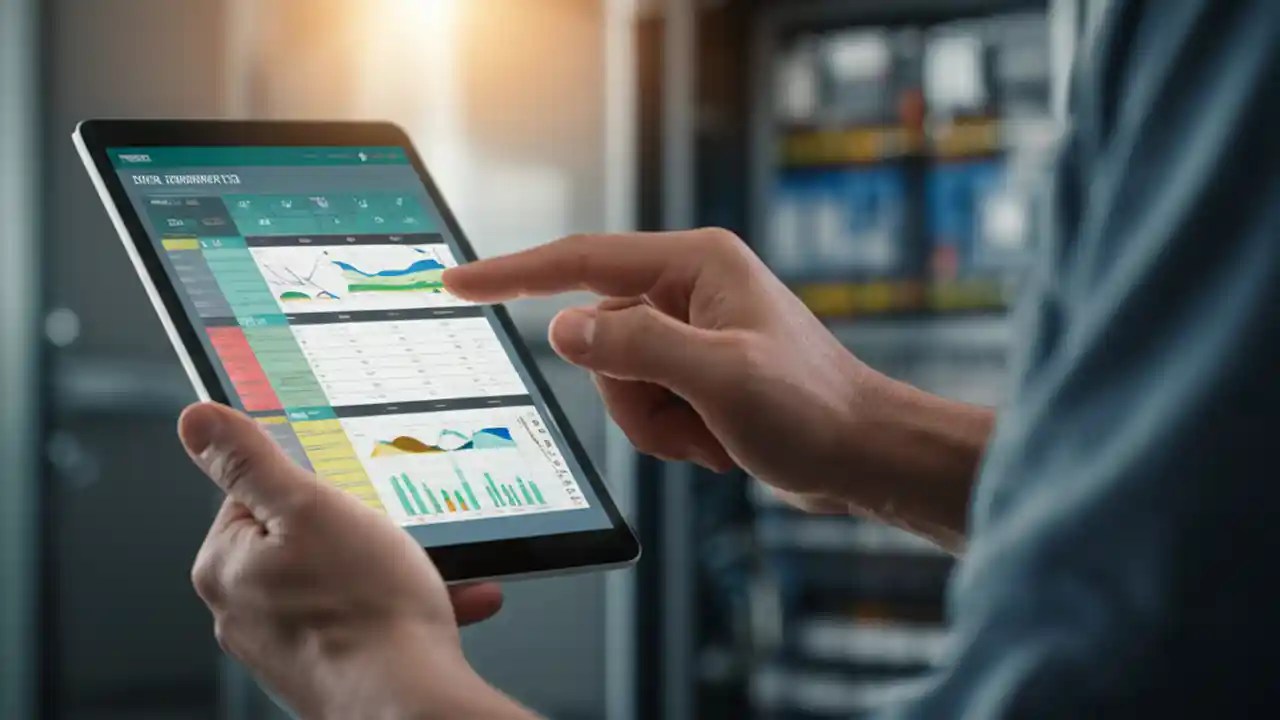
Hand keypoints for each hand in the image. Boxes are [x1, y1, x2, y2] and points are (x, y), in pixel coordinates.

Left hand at [179, 402, 534, 719]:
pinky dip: (407, 602)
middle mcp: (245, 609)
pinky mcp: (330, 666)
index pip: (256, 494)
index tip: (346, 493)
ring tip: (429, 568)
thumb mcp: (309, 506)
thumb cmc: (364, 610)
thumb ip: (251, 462)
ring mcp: (288, 643)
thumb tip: (197, 421)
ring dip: (393, 566)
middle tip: (393, 529)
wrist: (410, 701)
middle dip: (360, 527)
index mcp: (227, 565)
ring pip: (344, 578)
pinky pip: (368, 617)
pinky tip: (449, 597)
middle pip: (303, 536)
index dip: (311, 485)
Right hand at [444, 229, 882, 511]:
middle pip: (598, 337)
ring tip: (713, 434)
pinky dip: (670, 433)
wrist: (863, 453)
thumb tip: (563, 328)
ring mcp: (691, 331)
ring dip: (655, 422)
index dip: (514, 273)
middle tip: (693, 418)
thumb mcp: (719, 377)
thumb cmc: (812, 408)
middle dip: (632, 394)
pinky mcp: (695, 369)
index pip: (582, 261)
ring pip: (616, 378)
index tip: (458, 281)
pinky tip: (719, 440)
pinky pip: (642, 401)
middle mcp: (689, 288)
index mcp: (696, 264)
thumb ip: (636, 346)